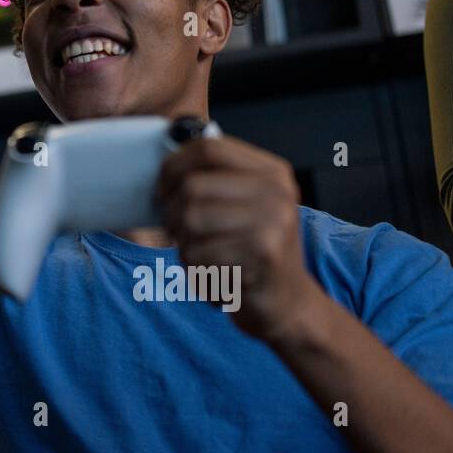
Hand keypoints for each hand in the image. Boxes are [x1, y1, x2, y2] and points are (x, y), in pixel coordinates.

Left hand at [155, 136, 320, 343]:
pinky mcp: (262, 255)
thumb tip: (165, 161)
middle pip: (192, 187)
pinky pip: (197, 255)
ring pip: (189, 220)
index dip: (174, 166)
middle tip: (180, 234)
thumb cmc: (253, 252)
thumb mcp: (246, 207)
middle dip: (173, 214)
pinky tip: (216, 278)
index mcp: (272, 172)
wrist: (289, 304)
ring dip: (184, 245)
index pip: (209, 149)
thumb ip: (215, 180)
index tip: (163, 189)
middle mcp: (276, 192)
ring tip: (204, 258)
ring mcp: (272, 222)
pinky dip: (195, 272)